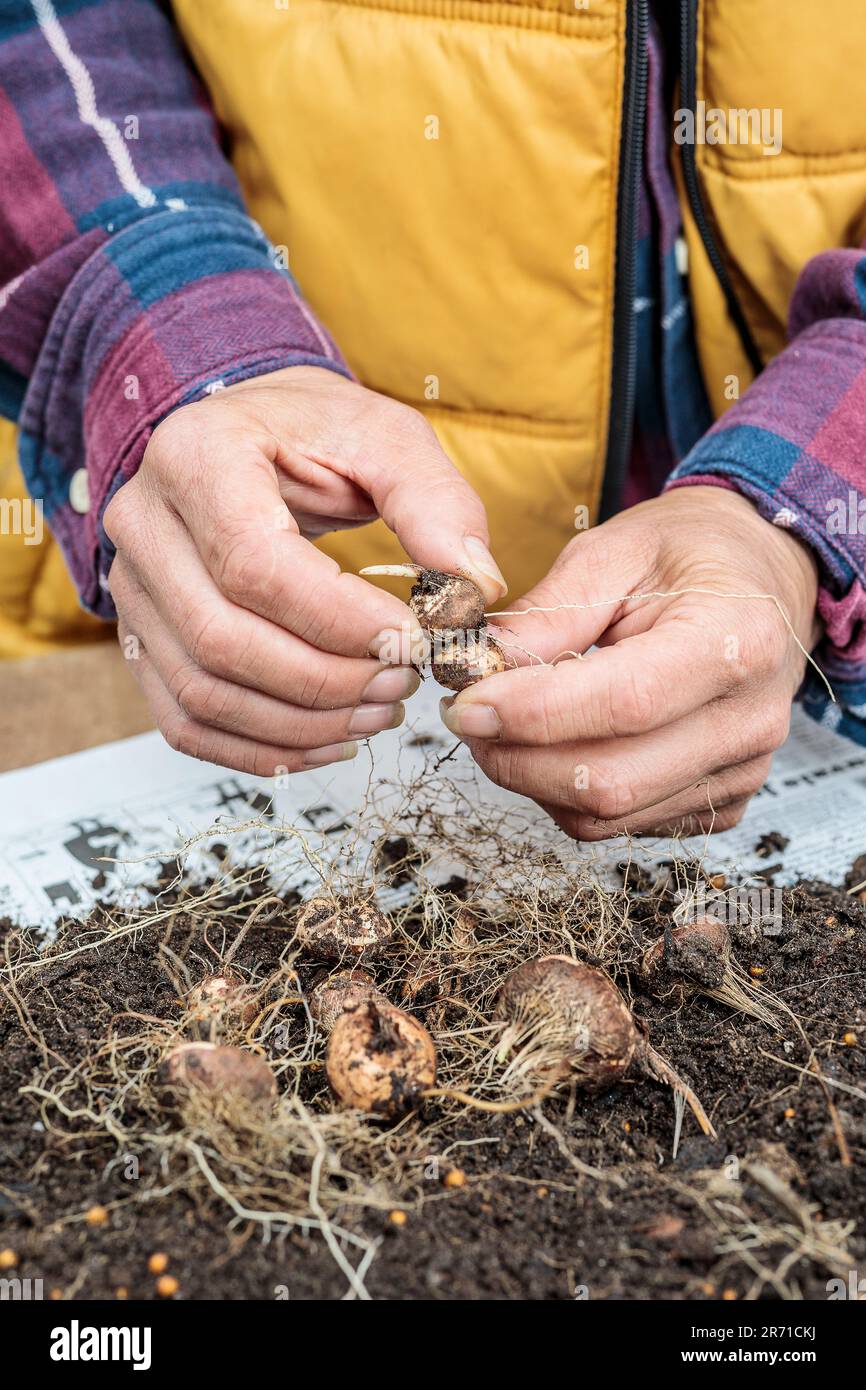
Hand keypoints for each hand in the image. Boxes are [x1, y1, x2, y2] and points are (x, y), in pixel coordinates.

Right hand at [104, 366, 504, 775]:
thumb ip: (436, 504)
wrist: (250, 436)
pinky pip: (187, 720)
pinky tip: (331, 740)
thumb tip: (473, 590)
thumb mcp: (387, 437)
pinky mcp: (143, 639)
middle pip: (222, 638)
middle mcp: (144, 525)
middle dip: (327, 680)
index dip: (339, 619)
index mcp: (196, 457)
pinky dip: (262, 748)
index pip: (254, 563)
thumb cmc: (315, 432)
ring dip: (302, 724)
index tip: (413, 639)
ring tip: (380, 712)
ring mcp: (133, 590)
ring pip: (203, 692)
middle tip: (404, 683)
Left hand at [441, 487, 819, 837]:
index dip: (532, 713)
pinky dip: (568, 795)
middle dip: (516, 758)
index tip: (465, 702)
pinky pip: (624, 823)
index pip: (624, 703)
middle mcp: (748, 719)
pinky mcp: (723, 801)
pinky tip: (554, 746)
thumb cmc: (690, 555)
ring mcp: (741, 770)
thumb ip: (547, 612)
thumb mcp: (614, 550)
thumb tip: (479, 669)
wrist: (762, 578)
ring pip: (608, 815)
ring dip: (533, 780)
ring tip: (503, 727)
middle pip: (611, 781)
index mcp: (734, 640)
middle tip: (468, 717)